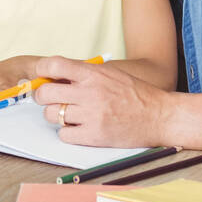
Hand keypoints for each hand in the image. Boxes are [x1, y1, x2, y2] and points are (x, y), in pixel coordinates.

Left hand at [32, 56, 170, 146]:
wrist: (159, 115)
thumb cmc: (135, 94)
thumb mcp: (110, 74)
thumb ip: (84, 74)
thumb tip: (53, 76)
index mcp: (93, 74)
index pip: (53, 65)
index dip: (42, 71)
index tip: (41, 77)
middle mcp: (90, 93)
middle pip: (45, 93)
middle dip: (42, 97)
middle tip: (49, 100)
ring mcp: (91, 115)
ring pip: (51, 115)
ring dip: (56, 116)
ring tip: (69, 115)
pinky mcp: (94, 136)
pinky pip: (64, 134)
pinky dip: (68, 133)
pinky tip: (79, 128)